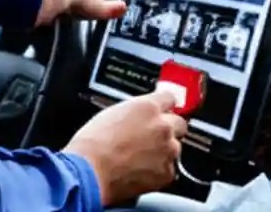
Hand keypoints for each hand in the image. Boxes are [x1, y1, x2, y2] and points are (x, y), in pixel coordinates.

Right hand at [63, 90, 187, 206]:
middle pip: (179, 123)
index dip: (165, 105)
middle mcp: (162, 127)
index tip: (163, 110)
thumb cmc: (93, 144)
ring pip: (175, 148)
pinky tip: (140, 170)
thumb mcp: (111, 113)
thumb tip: (140, 115)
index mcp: (147, 107)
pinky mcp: (167, 173)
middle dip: (168, 129)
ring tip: (140, 157)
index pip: (170, 98)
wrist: (90, 172)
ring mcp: (168, 151)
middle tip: (151, 137)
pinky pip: (169, 169)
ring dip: (163, 150)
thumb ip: (134, 111)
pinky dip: (159, 170)